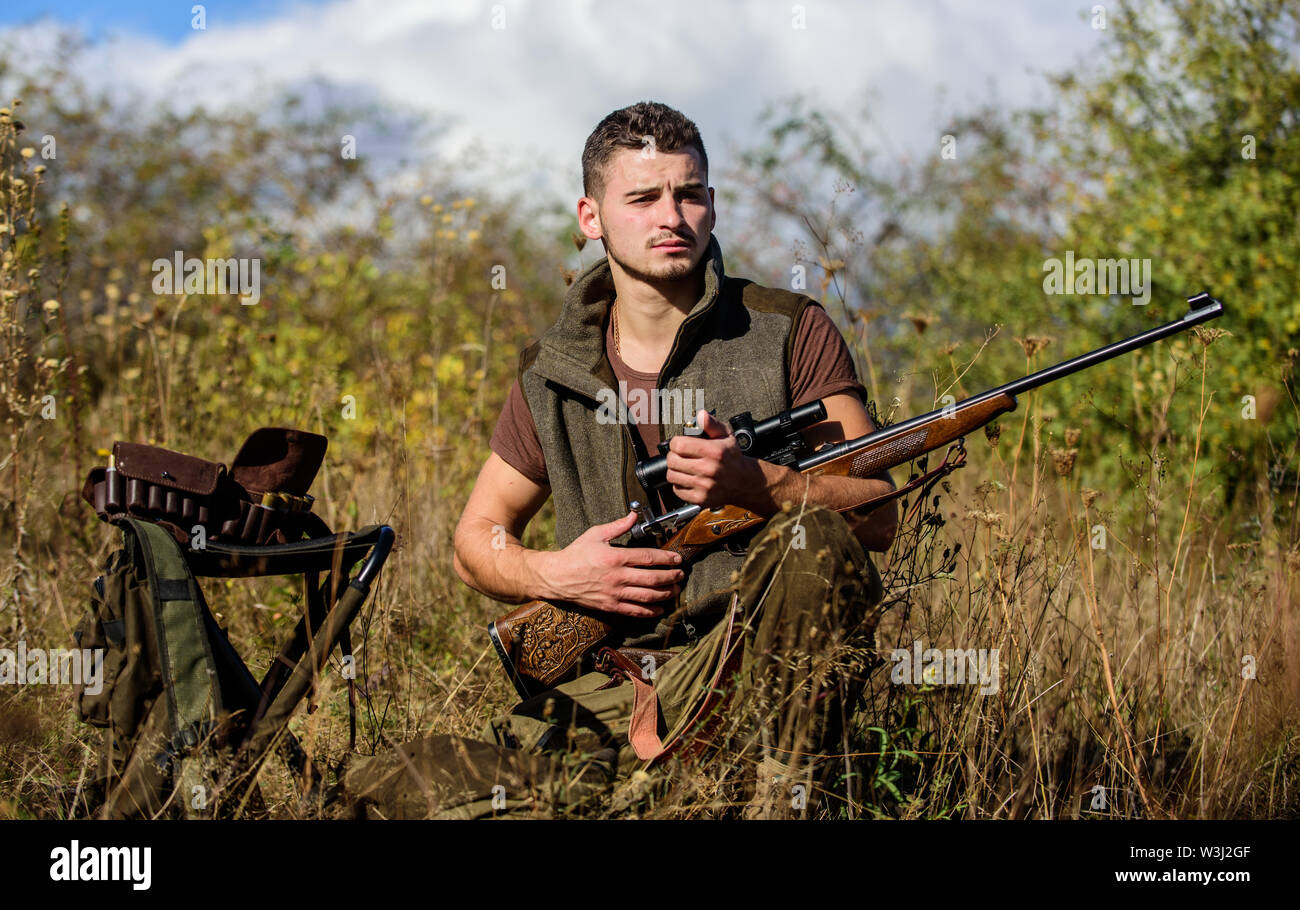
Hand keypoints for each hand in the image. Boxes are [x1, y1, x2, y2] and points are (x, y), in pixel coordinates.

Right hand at [535, 510, 684, 617]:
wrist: (557, 577)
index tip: (677, 559)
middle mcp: (617, 577)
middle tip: (681, 575)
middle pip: (652, 579)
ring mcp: (614, 594)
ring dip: (665, 594)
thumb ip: (618, 526)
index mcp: (615, 557)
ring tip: (675, 590)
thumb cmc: (575, 554)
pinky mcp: (610, 606)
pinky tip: (660, 609)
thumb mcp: (595, 534)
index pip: (648, 558)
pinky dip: (650, 611)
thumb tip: (633, 515)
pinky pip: (634, 611)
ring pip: (647, 596)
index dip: (666, 559)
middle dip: (671, 577)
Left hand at [664, 409, 764, 508]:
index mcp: (713, 452)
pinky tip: (689, 479)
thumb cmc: (733, 458)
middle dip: (674, 456)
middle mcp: (708, 469)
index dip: (676, 442)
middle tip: (681, 455)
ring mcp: (704, 486)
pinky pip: (677, 490)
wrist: (745, 482)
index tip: (681, 444)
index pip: (679, 445)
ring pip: (672, 475)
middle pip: (672, 460)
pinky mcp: (701, 499)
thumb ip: (712, 424)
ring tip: (685, 467)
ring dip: (675, 470)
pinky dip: (679, 484)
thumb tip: (700, 415)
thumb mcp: (726, 435)